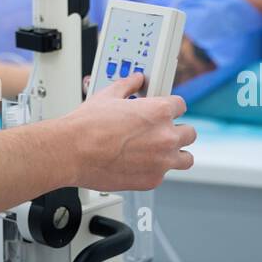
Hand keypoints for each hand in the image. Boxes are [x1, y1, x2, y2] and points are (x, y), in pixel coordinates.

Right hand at [61, 73, 194, 191]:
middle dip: (177, 130)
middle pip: (189, 133)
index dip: (171, 107)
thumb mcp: (108, 95)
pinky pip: (164, 175)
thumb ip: (128, 86)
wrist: (72, 152)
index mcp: (159, 111)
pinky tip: (139, 164)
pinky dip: (155, 170)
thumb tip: (135, 81)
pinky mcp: (152, 180)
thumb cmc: (87, 126)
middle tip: (162, 131)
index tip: (164, 110)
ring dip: (176, 153)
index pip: (181, 105)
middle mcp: (165, 136)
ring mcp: (161, 161)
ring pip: (186, 159)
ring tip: (160, 151)